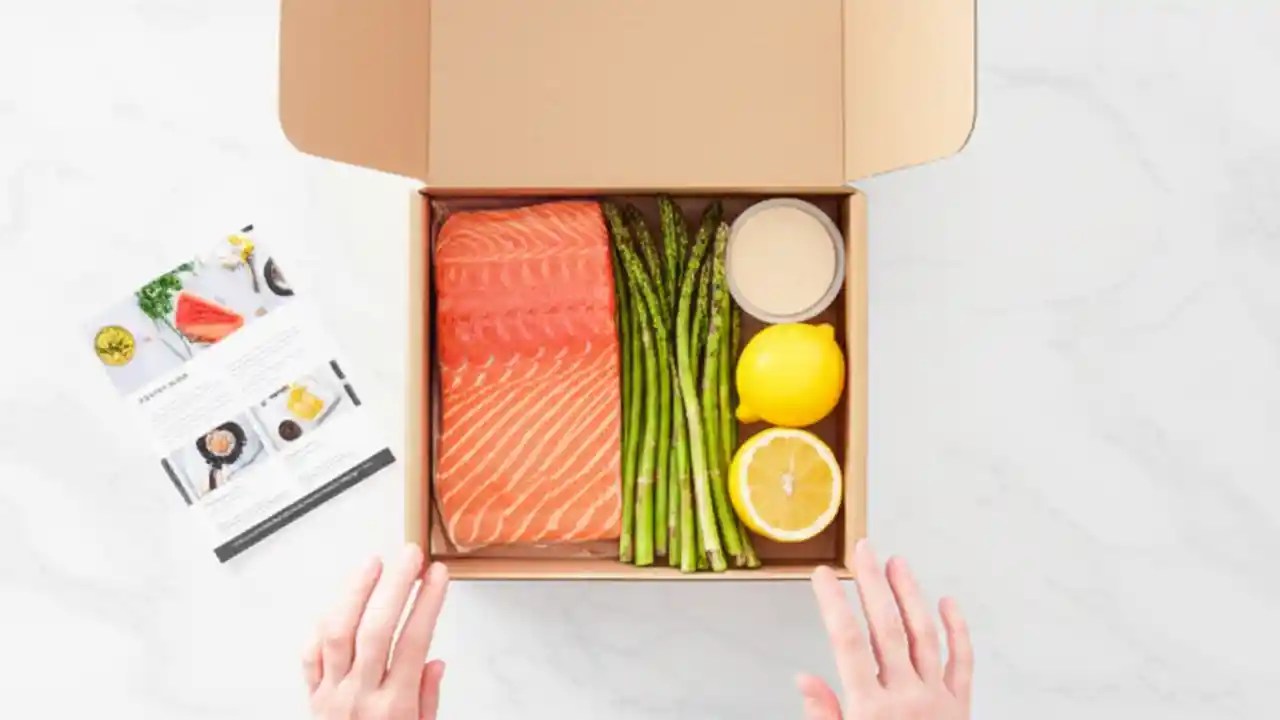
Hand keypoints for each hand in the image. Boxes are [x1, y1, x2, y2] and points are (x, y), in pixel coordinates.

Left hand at [303, 545, 449, 719]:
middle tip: (410, 557)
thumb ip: (427, 699)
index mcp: (394, 708)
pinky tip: (339, 604)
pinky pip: (310, 656)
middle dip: (395, 586)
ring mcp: (331, 697)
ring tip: (373, 565)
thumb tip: (433, 661)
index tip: (438, 575)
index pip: (414, 641)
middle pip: (375, 629)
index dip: (428, 602)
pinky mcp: (311, 699)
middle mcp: (359, 698)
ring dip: (355, 593)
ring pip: (336, 633)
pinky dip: (322, 626)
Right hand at [800, 541, 972, 719]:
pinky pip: (962, 661)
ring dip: (910, 594)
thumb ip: (825, 716)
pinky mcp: (960, 706)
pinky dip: (957, 630)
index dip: (833, 603)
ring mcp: (936, 700)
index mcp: (870, 710)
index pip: (847, 642)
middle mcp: (905, 698)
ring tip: (897, 564)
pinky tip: (948, 603)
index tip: (823, 576)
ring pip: (924, 635)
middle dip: (873, 583)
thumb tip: (804, 680)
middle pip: (887, 628)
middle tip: (864, 552)